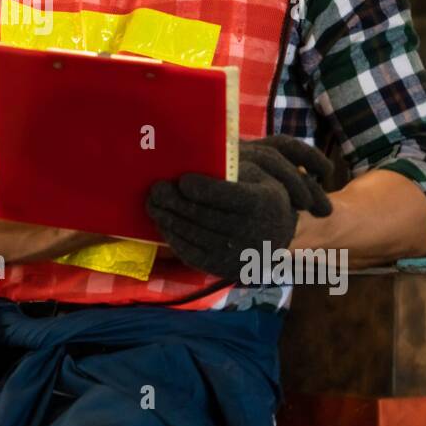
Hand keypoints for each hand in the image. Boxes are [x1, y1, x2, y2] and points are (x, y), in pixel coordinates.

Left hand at [145, 136, 332, 279]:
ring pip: (196, 236)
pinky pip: (193, 255)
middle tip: (156, 190)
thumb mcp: (256, 170)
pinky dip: (174, 239)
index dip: (205, 189)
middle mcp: (255, 231)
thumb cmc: (256, 189)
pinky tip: (162, 224)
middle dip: (177, 203)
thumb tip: (198, 155)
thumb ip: (232, 162)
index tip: (183, 180)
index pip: (230, 196)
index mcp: (265, 201)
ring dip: (169, 219)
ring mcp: (239, 254)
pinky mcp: (223, 269)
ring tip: (153, 204)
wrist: (273, 232)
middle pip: (207, 216)